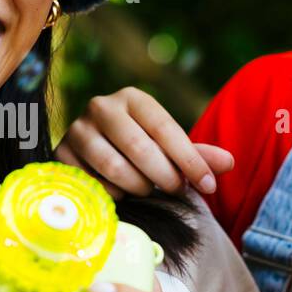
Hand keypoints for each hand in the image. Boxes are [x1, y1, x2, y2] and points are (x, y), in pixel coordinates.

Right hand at [54, 86, 232, 197]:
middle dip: (163, 176)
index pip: (165, 128)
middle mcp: (101, 106)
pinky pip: (92, 182)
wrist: (90, 154)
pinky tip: (120, 192)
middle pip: (138, 147)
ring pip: (113, 166)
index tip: (208, 186)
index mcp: (132, 98)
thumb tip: (229, 163)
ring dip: (138, 186)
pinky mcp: (61, 154)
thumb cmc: (138, 149)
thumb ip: (196, 156)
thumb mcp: (168, 148)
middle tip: (175, 191)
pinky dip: (112, 193)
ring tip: (146, 189)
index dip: (190, 159)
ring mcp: (77, 129)